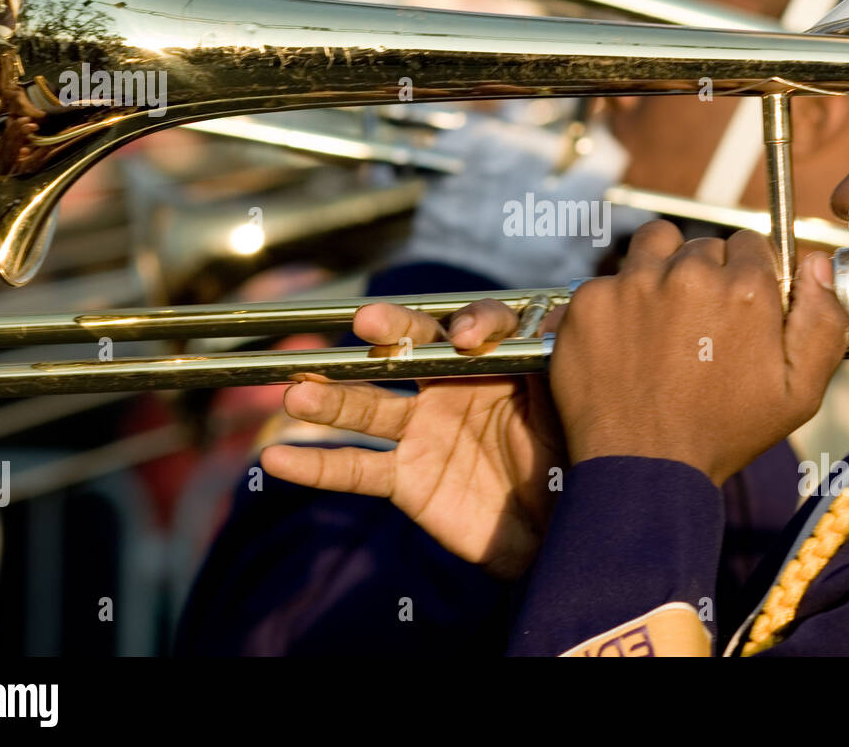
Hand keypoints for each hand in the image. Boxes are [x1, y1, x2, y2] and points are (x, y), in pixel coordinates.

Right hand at [261, 299, 564, 579]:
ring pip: (369, 407)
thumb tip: (555, 313)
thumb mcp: (570, 405)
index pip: (473, 325)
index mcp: (494, 362)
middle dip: (389, 334)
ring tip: (296, 392)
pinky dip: (316, 467)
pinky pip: (357, 469)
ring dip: (330, 399)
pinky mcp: (406, 479)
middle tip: (368, 322)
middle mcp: (451, 387)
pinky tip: (275, 461)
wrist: (563, 536)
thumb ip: (555, 359)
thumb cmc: (573, 461)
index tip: (467, 340)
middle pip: (411, 349)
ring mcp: (423, 432)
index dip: (470, 324)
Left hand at [549, 221, 848, 485]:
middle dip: (705, 274)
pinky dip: (617, 303)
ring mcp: (632, 284)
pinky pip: (608, 280)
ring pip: (654, 245)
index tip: (737, 306)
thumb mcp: (799, 393)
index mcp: (744, 288)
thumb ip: (822, 320)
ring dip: (661, 267)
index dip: (747, 274)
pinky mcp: (588, 301)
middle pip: (702, 246)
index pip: (750, 244)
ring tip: (661, 313)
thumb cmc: (724, 434)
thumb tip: (814, 262)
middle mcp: (687, 274)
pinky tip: (624, 342)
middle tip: (698, 324)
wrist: (643, 469)